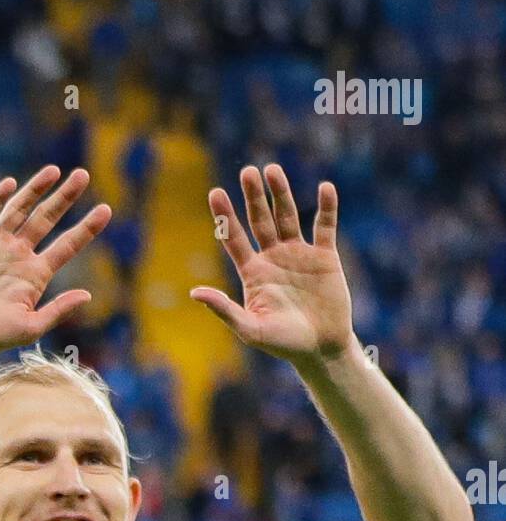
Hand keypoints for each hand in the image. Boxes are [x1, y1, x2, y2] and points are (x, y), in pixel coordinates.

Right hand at [0, 166, 110, 357]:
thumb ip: (58, 310)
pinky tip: (11, 184)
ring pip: (20, 210)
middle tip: (83, 174)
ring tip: (54, 171)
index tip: (107, 210)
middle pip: (46, 219)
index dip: (87, 228)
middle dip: (65, 197)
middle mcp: (18, 255)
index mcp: (36, 275)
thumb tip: (88, 295)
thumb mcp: (30, 327)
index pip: (67, 245)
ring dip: (35, 189)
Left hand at [191, 165, 353, 364]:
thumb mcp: (251, 329)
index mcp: (253, 272)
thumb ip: (224, 310)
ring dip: (281, 193)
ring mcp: (299, 254)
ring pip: (287, 216)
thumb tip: (194, 292)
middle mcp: (273, 257)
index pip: (234, 238)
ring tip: (272, 170)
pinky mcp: (325, 256)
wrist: (322, 350)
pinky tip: (325, 189)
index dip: (225, 216)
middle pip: (259, 220)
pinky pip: (325, 226)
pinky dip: (326, 207)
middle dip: (253, 197)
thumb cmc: (284, 344)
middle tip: (247, 172)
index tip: (215, 192)